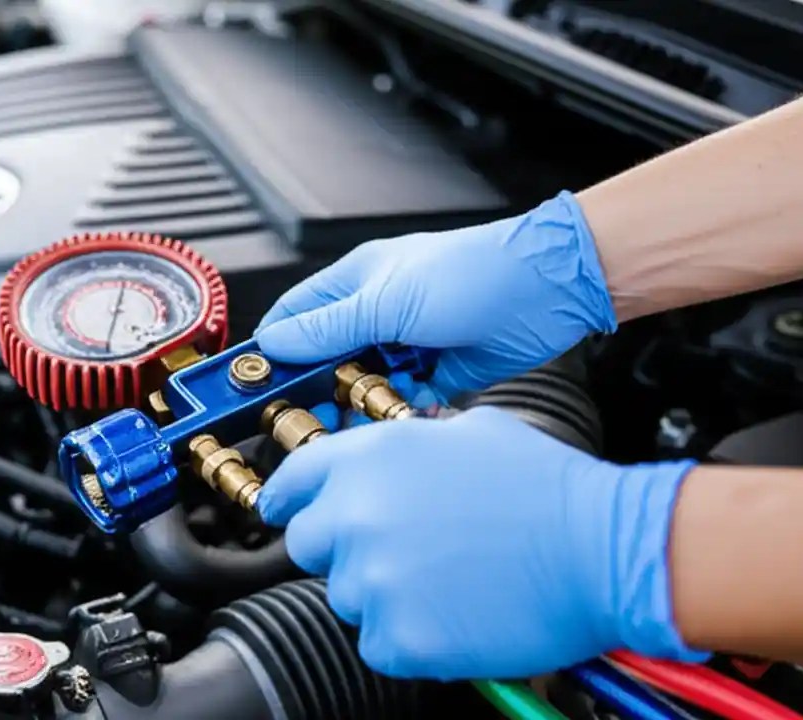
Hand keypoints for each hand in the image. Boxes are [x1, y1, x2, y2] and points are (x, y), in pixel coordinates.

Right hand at [255, 192, 616, 404]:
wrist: (549, 290)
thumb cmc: (475, 271)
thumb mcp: (387, 302)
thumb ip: (328, 328)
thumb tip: (274, 344)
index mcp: (356, 282)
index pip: (294, 317)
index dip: (272, 350)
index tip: (254, 383)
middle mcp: (377, 312)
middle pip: (326, 358)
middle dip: (316, 387)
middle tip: (307, 413)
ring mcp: (407, 343)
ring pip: (362, 384)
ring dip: (358, 403)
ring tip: (355, 418)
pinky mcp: (438, 372)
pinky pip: (402, 400)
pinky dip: (398, 411)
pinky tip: (399, 414)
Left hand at [257, 407, 705, 679]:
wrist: (602, 549)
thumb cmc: (548, 488)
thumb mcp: (467, 431)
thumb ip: (404, 445)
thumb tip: (382, 458)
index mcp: (368, 459)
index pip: (291, 482)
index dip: (288, 498)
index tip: (286, 510)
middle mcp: (358, 516)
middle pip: (308, 545)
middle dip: (343, 548)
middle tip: (399, 551)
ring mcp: (373, 579)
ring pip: (346, 598)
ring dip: (383, 594)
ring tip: (445, 579)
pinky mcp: (399, 636)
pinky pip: (379, 644)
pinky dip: (409, 638)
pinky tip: (453, 613)